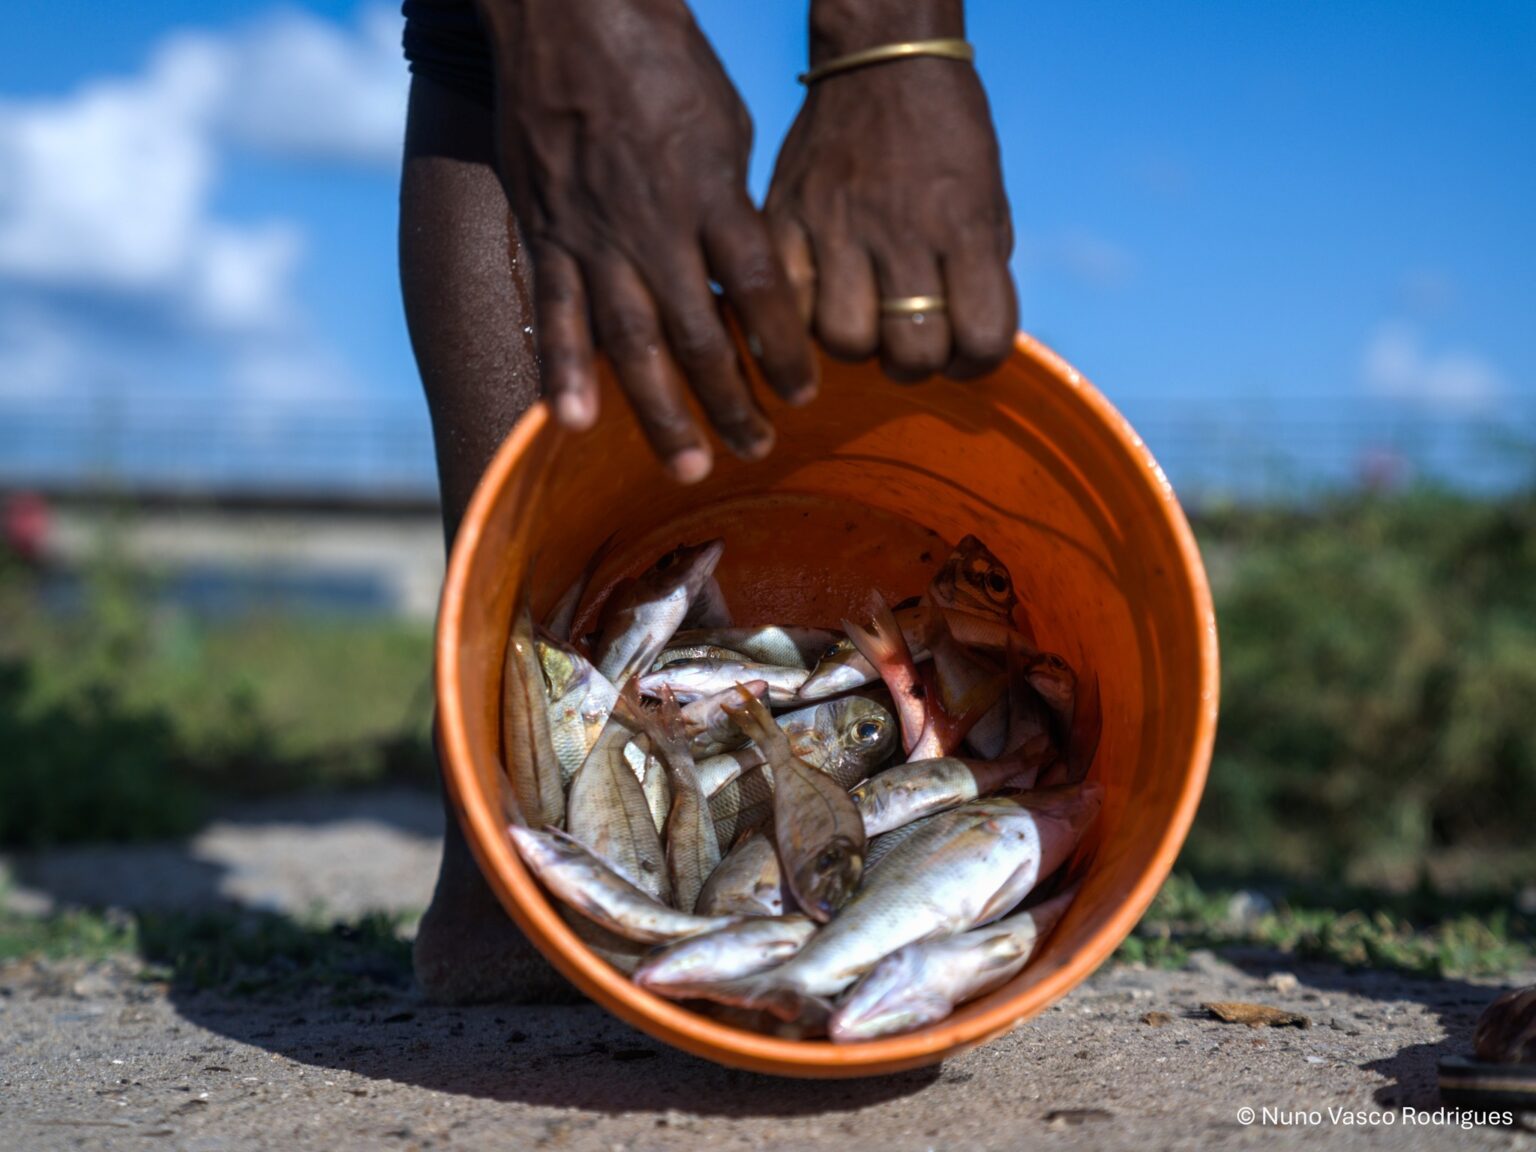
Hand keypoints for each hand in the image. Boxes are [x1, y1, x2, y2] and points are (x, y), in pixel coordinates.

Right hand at [477, 0, 815, 480]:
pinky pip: (557, 314)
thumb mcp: (724, 127)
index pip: (759, 292)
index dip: (783, 349)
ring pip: (631, 344)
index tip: (806, 390)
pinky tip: (574, 425)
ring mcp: (595, 236)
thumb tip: (749, 275)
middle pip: (700, 336)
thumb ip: (733, 207)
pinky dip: (562, 372)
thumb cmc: (662, 61)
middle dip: (731, 402)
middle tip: (757, 448)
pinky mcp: (547, 234)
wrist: (570, 12)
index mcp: (710, 195)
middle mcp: (654, 227)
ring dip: (661, 413)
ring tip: (686, 465)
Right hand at [767, 3, 1016, 381]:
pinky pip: (788, 305)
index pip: (985, 339)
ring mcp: (839, 226)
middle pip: (912, 354)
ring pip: (845, 341)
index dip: (977, 362)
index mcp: (964, 225)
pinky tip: (820, 300)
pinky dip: (804, 318)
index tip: (964, 349)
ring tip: (864, 320)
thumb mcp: (988, 202)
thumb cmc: (945, 139)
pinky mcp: (787, 218)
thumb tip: (965, 346)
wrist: (881, 61)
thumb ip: (981, 275)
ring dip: (859, 346)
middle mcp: (904, 230)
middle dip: (917, 362)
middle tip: (909, 339)